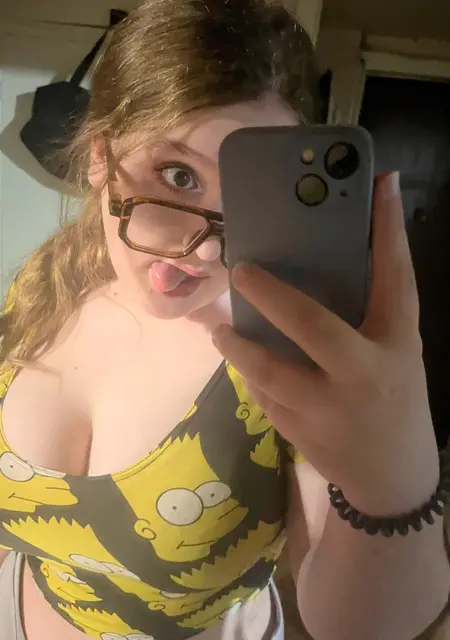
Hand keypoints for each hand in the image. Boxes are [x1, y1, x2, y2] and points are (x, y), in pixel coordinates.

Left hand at [213, 173, 439, 516]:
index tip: (380, 181)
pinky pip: (263, 393)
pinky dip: (248, 373)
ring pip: (267, 368)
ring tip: (217, 328)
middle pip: (310, 324)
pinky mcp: (297, 432)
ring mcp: (326, 408)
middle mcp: (362, 374)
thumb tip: (343, 255)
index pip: (396, 278)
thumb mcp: (397, 354)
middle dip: (270, 294)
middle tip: (241, 270)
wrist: (393, 478)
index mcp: (397, 346)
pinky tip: (237, 361)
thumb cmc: (396, 402)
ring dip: (235, 344)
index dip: (388, 229)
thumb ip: (371, 313)